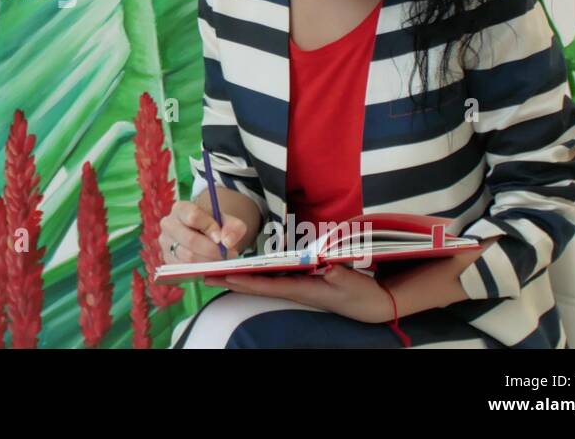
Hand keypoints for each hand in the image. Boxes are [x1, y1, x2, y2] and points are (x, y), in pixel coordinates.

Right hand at [159, 200, 247, 263]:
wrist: (203, 233)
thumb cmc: (214, 225)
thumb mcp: (227, 220)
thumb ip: (233, 227)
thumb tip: (227, 242)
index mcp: (181, 208)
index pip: (193, 216)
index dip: (210, 228)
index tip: (221, 239)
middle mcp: (168, 224)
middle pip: (190, 240)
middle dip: (212, 250)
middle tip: (228, 255)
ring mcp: (165, 243)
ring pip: (188, 257)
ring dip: (209, 262)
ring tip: (222, 260)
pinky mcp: (168, 259)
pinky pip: (185, 269)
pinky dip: (202, 270)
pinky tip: (212, 267)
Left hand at [204, 264, 397, 323]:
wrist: (372, 305)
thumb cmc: (362, 293)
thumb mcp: (353, 283)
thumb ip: (339, 274)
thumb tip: (328, 269)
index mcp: (301, 289)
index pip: (265, 285)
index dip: (243, 280)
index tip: (221, 275)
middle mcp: (293, 289)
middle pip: (254, 285)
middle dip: (229, 280)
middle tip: (202, 274)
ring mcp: (295, 287)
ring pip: (260, 282)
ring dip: (237, 277)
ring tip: (214, 271)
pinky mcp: (300, 283)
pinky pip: (271, 278)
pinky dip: (254, 273)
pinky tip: (243, 269)